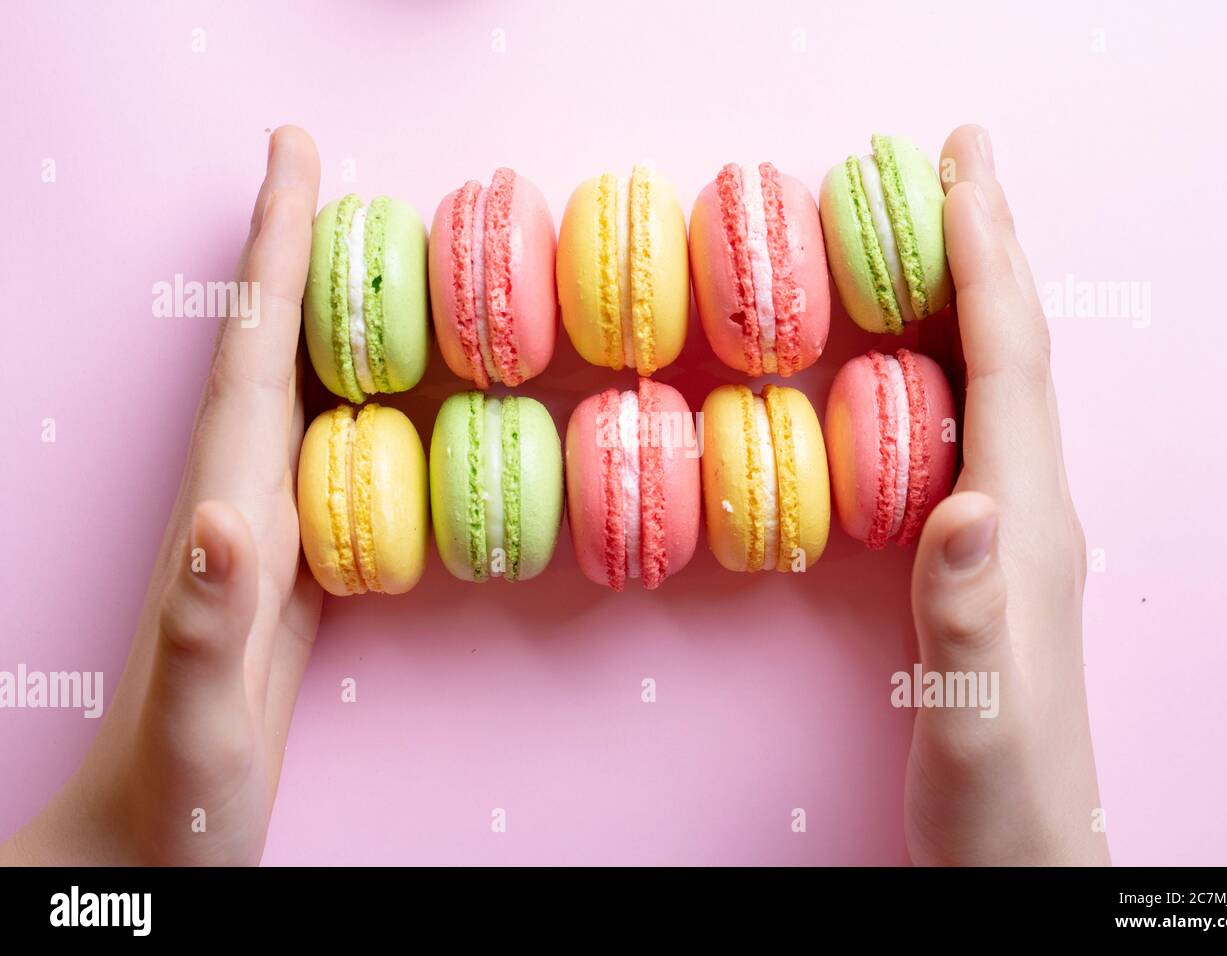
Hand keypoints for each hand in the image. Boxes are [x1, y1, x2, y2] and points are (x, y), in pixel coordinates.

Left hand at [1, 127, 323, 864]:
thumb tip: (226, 514)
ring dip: (325, 312)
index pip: (250, 355)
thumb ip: (208, 618)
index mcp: (225, 509)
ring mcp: (263, 528)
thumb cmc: (178, 781)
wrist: (159, 834)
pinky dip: (356, 398)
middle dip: (293, 249)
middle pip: (270, 347)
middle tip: (326, 168)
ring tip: (367, 252)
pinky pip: (331, 452)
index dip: (273, 253)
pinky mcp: (292, 565)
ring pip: (298, 390)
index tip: (295, 158)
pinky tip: (384, 393)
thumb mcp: (198, 710)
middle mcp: (239, 498)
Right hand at [904, 125, 1109, 864]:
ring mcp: (1014, 530)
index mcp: (1026, 527)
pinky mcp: (988, 553)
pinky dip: (948, 361)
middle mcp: (1030, 510)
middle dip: (989, 245)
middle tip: (957, 159)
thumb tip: (968, 501)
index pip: (1008, 366)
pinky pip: (971, 425)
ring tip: (939, 225)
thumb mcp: (973, 710)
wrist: (1023, 850)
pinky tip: (920, 355)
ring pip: (996, 379)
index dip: (985, 263)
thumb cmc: (993, 787)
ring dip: (972, 291)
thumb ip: (964, 608)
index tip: (959, 174)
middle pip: (1013, 349)